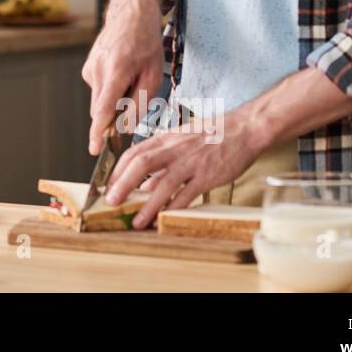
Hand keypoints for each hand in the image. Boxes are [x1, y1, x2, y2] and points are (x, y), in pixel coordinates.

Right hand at [83, 0, 164, 154]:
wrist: (130, 13)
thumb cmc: (145, 41)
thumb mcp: (153, 73)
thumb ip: (140, 102)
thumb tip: (127, 125)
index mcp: (116, 71)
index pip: (103, 109)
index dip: (99, 132)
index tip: (94, 149)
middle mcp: (98, 70)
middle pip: (101, 109)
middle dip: (114, 116)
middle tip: (134, 100)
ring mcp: (90, 69)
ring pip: (100, 100)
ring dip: (115, 100)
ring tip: (131, 78)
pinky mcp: (87, 69)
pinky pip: (99, 90)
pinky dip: (110, 90)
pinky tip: (122, 73)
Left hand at [101, 112, 262, 228]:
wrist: (243, 129)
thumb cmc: (211, 135)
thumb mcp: (181, 142)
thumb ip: (163, 162)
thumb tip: (145, 186)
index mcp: (165, 139)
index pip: (134, 153)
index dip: (118, 170)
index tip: (108, 187)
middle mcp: (174, 148)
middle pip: (141, 164)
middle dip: (123, 184)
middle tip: (112, 202)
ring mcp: (190, 162)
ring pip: (163, 183)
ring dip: (147, 205)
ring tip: (137, 222)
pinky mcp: (207, 175)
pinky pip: (187, 194)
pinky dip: (174, 208)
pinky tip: (165, 219)